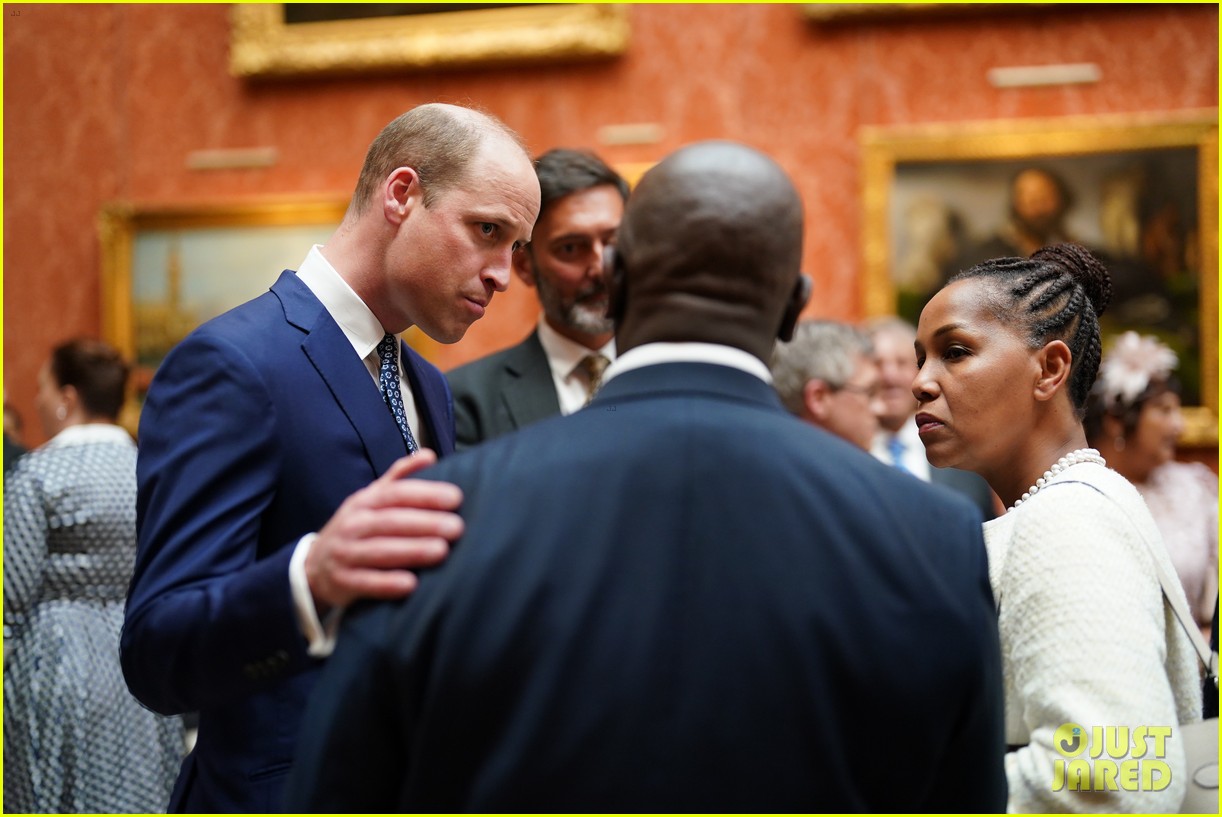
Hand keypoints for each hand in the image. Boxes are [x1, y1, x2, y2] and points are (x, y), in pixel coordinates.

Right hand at [306, 449, 462, 613]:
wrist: (314, 566)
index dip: (425, 494)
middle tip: (457, 527)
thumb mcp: (372, 499)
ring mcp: (346, 554)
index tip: (456, 498)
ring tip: (442, 551)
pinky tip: (411, 585)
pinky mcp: (342, 583)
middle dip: (425, 523)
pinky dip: (388, 584)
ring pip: (380, 551)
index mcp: (365, 502)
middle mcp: (354, 525)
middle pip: (391, 522)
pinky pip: (366, 583)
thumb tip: (429, 455)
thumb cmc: (357, 529)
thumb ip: (400, 478)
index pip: (396, 494)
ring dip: (412, 551)